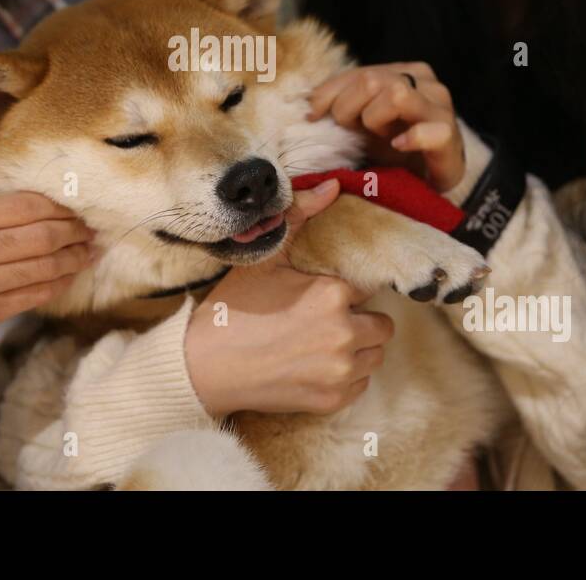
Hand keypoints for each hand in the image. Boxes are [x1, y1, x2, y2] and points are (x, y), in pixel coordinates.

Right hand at [0, 192, 94, 356]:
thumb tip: (42, 206)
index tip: (76, 207)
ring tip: (91, 251)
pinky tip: (71, 275)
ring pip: (41, 268)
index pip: (22, 206)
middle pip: (38, 237)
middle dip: (73, 232)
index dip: (57, 207)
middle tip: (91, 229)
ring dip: (73, 259)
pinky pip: (32, 296)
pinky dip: (57, 284)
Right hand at [184, 179, 395, 416]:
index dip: (345, 292)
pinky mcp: (333, 400)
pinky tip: (315, 365)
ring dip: (357, 348)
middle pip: (381, 324)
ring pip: (375, 354)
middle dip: (358, 320)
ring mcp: (341, 372)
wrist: (205, 366)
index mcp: (333, 295)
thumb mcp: (266, 260)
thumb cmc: (234, 310)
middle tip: (323, 320)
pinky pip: (361, 383)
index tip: (324, 296)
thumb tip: (332, 185)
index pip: (367, 289)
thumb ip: (301, 218)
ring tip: (320, 342)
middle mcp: (345, 334)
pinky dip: (345, 376)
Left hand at [307, 61, 465, 191]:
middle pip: (370, 80)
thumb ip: (341, 103)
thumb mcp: (363, 120)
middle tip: (353, 131)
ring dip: (375, 120)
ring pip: (396, 95)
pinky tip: (399, 146)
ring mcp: (440, 107)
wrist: (431, 176)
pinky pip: (428, 131)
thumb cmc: (394, 146)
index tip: (314, 116)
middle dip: (348, 108)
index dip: (329, 94)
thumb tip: (309, 104)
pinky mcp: (449, 135)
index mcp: (403, 72)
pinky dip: (410, 139)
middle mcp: (424, 82)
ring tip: (380, 139)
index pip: (357, 72)